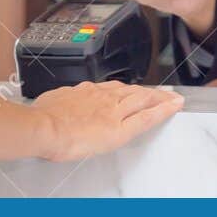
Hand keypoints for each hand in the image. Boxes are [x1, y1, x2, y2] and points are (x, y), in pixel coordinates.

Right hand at [33, 80, 184, 161]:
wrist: (44, 127)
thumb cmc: (42, 117)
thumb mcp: (51, 102)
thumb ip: (62, 103)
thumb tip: (59, 105)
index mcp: (87, 92)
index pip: (113, 88)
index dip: (127, 89)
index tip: (134, 90)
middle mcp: (103, 97)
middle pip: (133, 91)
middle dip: (149, 92)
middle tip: (163, 93)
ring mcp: (114, 110)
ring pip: (144, 99)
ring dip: (160, 98)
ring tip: (172, 99)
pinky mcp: (120, 128)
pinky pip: (147, 117)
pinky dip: (163, 110)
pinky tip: (174, 107)